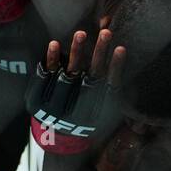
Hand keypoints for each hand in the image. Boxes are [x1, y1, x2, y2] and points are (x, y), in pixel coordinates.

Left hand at [25, 29, 125, 154]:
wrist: (57, 137)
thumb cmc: (86, 119)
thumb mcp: (104, 113)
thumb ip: (113, 95)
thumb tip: (130, 76)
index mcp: (97, 110)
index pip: (110, 85)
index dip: (116, 67)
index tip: (121, 48)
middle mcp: (78, 105)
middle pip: (91, 74)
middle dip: (99, 53)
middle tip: (106, 33)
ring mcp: (58, 101)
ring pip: (70, 72)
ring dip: (76, 52)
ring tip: (81, 33)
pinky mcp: (40, 98)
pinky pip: (47, 76)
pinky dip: (51, 60)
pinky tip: (54, 44)